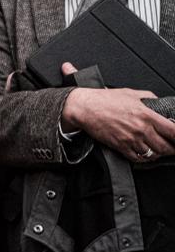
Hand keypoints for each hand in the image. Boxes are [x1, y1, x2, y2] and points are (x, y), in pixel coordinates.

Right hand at [60, 62, 174, 161]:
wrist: (84, 107)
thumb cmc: (104, 99)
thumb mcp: (130, 93)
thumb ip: (148, 97)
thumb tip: (158, 102)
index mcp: (146, 115)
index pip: (173, 131)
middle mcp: (141, 129)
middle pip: (166, 147)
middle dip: (171, 148)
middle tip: (171, 146)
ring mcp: (131, 139)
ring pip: (153, 154)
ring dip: (157, 153)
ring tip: (157, 149)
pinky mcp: (121, 146)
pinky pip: (138, 159)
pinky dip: (143, 158)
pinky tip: (144, 153)